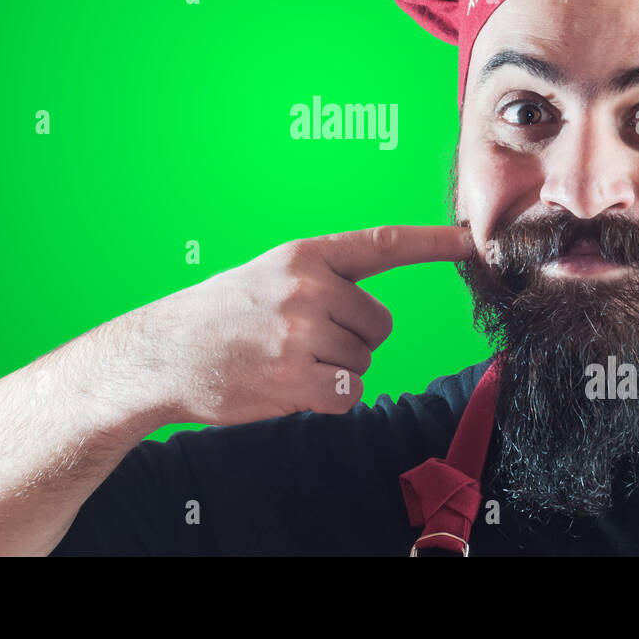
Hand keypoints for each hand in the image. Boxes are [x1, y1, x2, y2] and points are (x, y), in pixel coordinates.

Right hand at [125, 225, 474, 426]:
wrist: (163, 353)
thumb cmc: (222, 315)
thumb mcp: (271, 274)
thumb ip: (323, 278)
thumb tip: (375, 313)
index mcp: (305, 254)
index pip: (384, 244)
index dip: (434, 242)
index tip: (475, 240)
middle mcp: (308, 287)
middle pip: (379, 324)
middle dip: (352, 340)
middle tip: (299, 340)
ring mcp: (302, 333)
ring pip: (363, 362)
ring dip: (333, 371)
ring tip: (283, 360)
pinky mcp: (296, 379)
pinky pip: (348, 395)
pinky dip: (328, 399)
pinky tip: (289, 386)